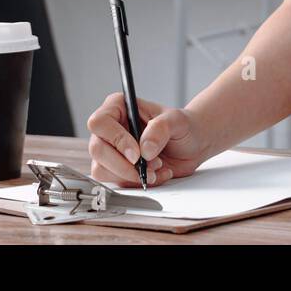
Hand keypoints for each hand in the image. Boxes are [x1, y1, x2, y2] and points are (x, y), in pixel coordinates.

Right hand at [86, 92, 207, 186]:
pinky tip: (156, 174)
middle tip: (147, 168)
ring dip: (130, 175)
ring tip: (156, 168)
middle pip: (97, 149)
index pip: (100, 122)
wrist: (192, 145)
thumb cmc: (183, 125)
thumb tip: (145, 149)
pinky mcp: (117, 168)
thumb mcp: (177, 121)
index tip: (136, 154)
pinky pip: (116, 182)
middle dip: (123, 165)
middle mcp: (111, 128)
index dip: (115, 140)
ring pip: (101, 169)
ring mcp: (111, 150)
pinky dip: (137, 183)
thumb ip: (160, 129)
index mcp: (119, 107)